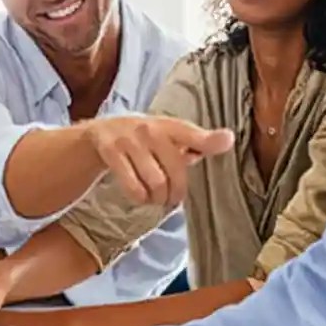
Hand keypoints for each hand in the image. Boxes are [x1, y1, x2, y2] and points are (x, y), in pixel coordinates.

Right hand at [84, 116, 233, 206]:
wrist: (97, 134)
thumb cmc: (142, 140)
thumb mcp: (166, 138)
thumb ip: (194, 144)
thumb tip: (223, 141)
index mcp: (168, 125)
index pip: (191, 133)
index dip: (209, 139)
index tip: (228, 140)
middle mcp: (150, 129)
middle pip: (176, 170)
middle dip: (176, 192)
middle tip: (172, 199)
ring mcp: (129, 139)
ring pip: (156, 182)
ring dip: (158, 198)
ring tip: (155, 198)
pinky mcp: (111, 151)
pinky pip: (133, 187)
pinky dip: (140, 198)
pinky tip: (140, 196)